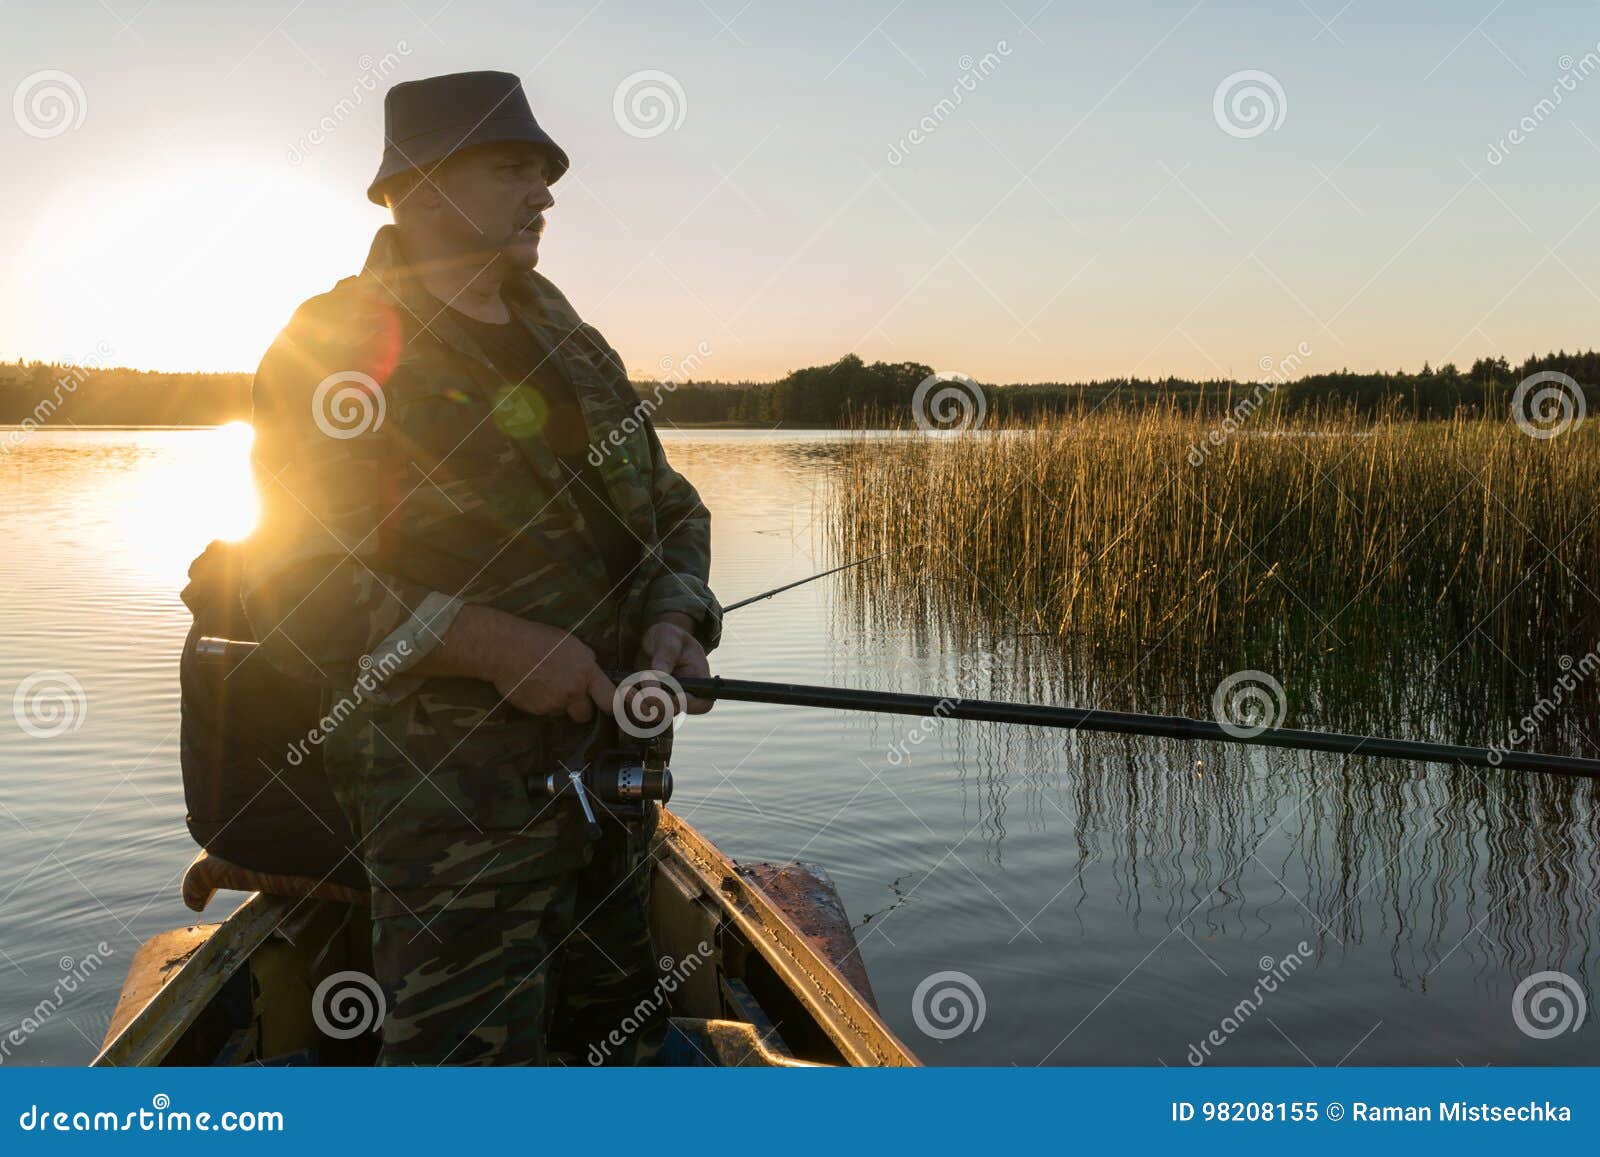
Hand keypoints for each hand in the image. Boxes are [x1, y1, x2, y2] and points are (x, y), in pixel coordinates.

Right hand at [426, 605, 615, 722]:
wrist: (506, 648)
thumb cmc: (539, 639)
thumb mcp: (571, 644)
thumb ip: (586, 661)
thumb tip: (593, 671)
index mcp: (586, 673)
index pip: (610, 700)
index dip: (614, 707)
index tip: (614, 710)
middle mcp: (573, 691)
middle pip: (586, 715)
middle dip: (581, 708)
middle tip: (572, 696)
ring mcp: (554, 703)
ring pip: (562, 713)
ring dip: (558, 705)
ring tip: (545, 685)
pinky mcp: (536, 710)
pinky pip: (544, 712)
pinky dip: (541, 704)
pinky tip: (533, 688)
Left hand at [633, 613, 712, 715]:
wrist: (655, 642)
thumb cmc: (669, 637)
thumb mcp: (670, 637)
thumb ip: (666, 654)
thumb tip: (659, 675)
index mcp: (700, 681)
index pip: (701, 704)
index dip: (684, 703)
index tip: (663, 690)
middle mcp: (685, 697)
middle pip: (673, 713)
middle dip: (653, 703)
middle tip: (633, 689)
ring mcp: (667, 703)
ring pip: (654, 717)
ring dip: (638, 707)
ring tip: (625, 689)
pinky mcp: (650, 704)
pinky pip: (640, 713)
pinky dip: (630, 706)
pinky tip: (622, 691)